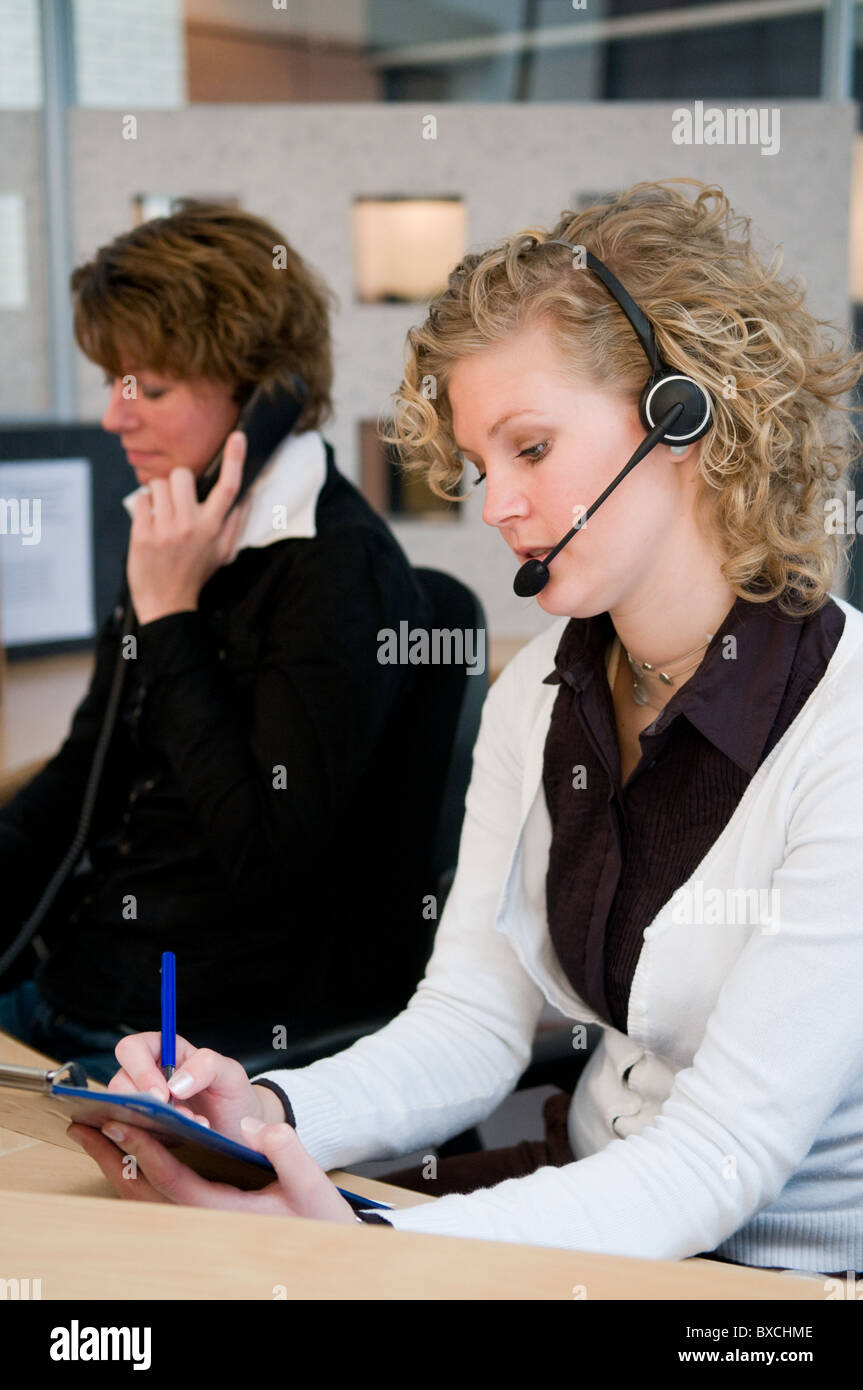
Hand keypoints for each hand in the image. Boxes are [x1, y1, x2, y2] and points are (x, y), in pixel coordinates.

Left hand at [66, 1115, 355, 1222]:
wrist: (320, 1250)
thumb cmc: (317, 1221)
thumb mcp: (312, 1185)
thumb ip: (286, 1152)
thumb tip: (258, 1126)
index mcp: (227, 1214)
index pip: (174, 1182)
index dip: (146, 1152)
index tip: (123, 1125)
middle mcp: (204, 1224)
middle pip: (143, 1194)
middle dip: (112, 1158)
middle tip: (85, 1128)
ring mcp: (197, 1226)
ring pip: (142, 1200)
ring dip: (115, 1167)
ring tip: (93, 1137)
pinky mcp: (198, 1222)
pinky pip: (152, 1201)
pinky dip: (131, 1177)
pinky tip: (123, 1157)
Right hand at [104, 1031, 281, 1138]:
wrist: (241, 1133)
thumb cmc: (234, 1098)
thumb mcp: (231, 1074)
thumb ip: (207, 1065)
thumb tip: (175, 1083)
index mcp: (165, 1053)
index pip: (132, 1049)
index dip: (139, 1070)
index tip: (162, 1094)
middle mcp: (147, 1079)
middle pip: (118, 1083)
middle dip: (143, 1103)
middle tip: (174, 1116)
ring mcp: (143, 1108)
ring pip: (121, 1113)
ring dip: (150, 1125)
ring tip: (186, 1128)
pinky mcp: (143, 1134)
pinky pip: (129, 1137)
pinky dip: (150, 1143)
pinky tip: (176, 1143)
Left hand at [126, 431, 252, 624]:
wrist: (167, 605)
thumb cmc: (195, 575)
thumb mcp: (222, 553)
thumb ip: (235, 523)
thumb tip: (247, 496)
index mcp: (214, 529)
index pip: (229, 488)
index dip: (235, 459)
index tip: (238, 436)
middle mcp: (191, 527)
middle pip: (183, 476)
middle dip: (176, 483)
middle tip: (175, 501)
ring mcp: (165, 531)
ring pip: (158, 485)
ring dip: (157, 495)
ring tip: (161, 515)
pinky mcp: (142, 536)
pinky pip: (140, 501)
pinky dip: (142, 509)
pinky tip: (148, 524)